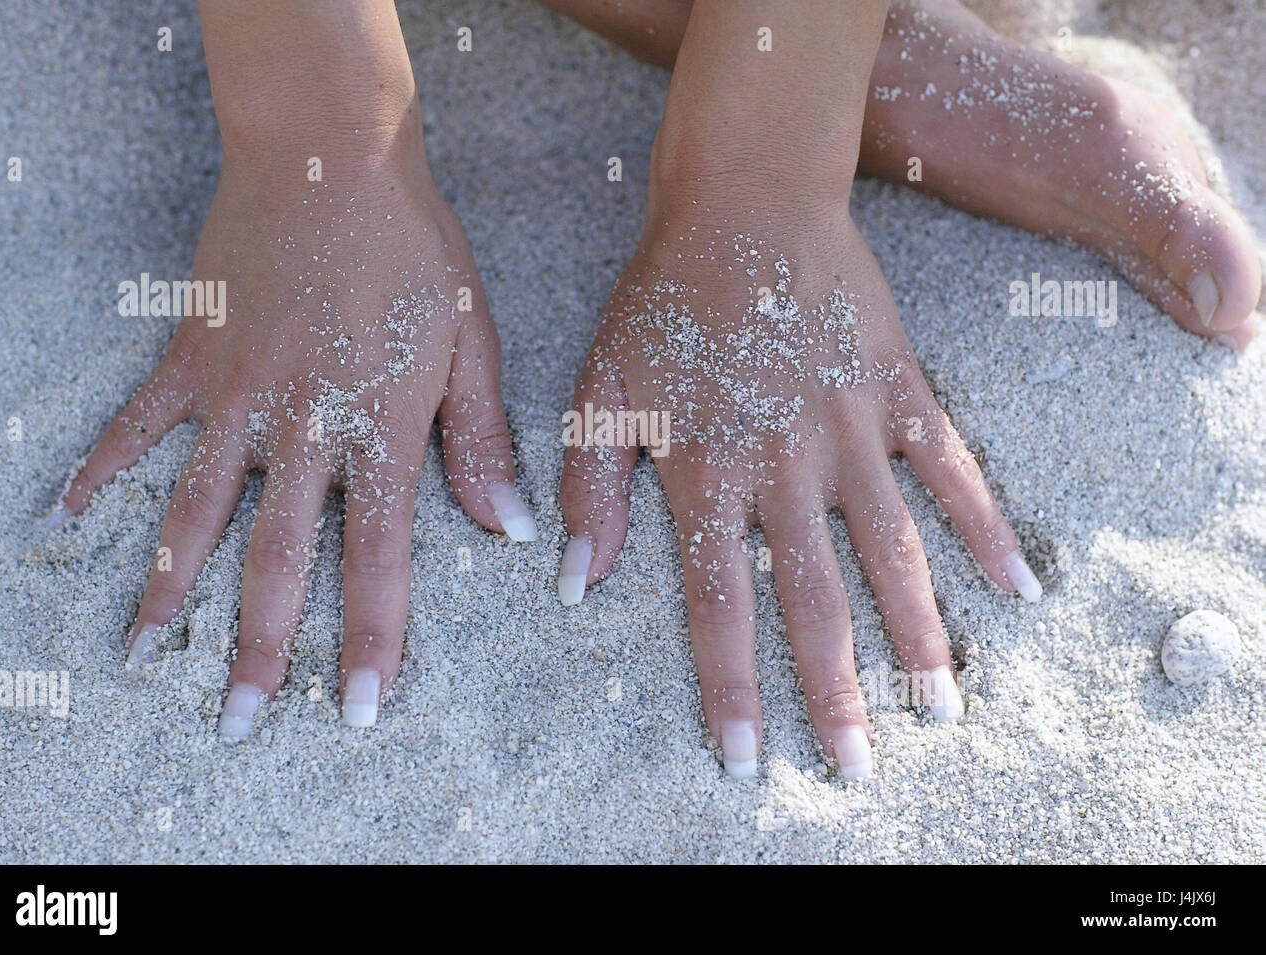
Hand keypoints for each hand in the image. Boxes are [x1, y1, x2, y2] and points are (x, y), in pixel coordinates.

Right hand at [51, 143, 534, 735]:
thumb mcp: (470, 343)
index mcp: (377, 430)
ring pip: (196, 511)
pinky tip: (65, 522)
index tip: (359, 707)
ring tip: (144, 657)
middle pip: (275, 559)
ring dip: (170, 588)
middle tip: (239, 721)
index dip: (373, 638)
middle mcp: (302, 429)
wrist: (331, 155)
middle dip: (260, 646)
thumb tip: (508, 529)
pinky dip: (101, 473)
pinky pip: (139, 427)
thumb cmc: (414, 249)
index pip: (378, 559)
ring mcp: (238, 396)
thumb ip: (479, 442)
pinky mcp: (195, 358)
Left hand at [557, 204, 1040, 777]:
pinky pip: (953, 472)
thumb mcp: (601, 389)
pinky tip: (1016, 590)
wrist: (743, 202)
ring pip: (892, 552)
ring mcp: (853, 430)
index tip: (751, 762)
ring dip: (918, 637)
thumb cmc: (663, 299)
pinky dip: (983, 529)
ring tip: (941, 710)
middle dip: (834, 693)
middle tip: (858, 771)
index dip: (733, 689)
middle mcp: (787, 464)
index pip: (722, 604)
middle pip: (816, 600)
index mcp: (709, 471)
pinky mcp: (901, 393)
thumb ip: (589, 489)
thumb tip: (574, 582)